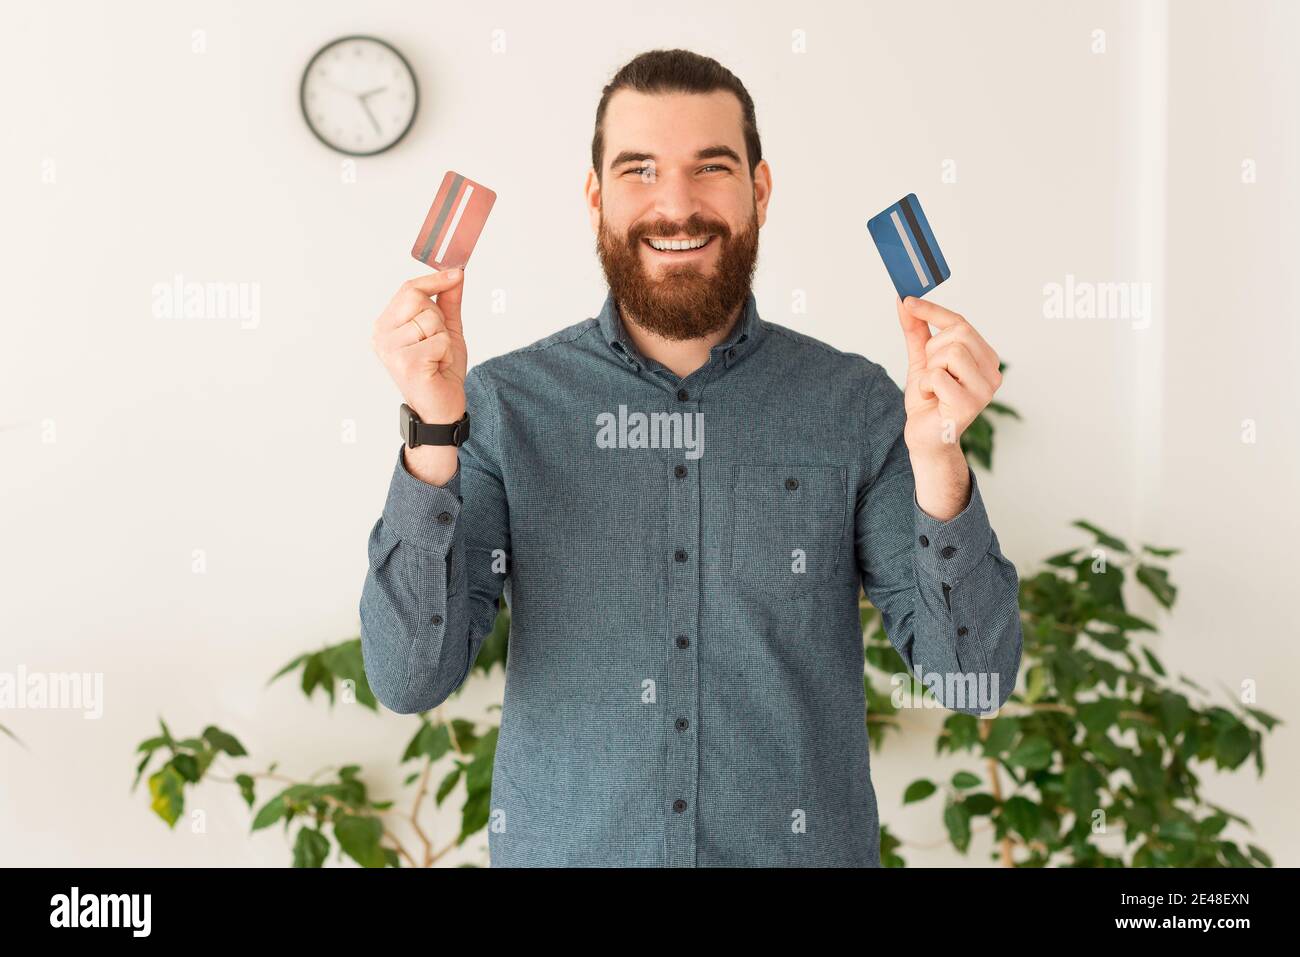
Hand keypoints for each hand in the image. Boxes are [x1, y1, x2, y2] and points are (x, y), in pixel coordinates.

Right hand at [371, 270, 466, 484]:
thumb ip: (448, 302)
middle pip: (418, 299)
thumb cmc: (441, 372)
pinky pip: (438, 340)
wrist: (443, 409)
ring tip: (437, 359)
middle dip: (439, 319)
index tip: (457, 272)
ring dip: (444, 340)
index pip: (408, 289)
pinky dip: (446, 353)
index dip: (434, 280)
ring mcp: (390, 349)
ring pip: (431, 320)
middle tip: (437, 344)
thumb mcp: (447, 331)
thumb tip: (456, 273)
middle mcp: (381, 335)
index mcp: (386, 325)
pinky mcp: (405, 362)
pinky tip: (437, 368)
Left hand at [896, 296, 1002, 519]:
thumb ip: (917, 331)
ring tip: (933, 389)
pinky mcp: (970, 405)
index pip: (961, 323)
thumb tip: (904, 300)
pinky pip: (938, 376)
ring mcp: (985, 390)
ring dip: (929, 370)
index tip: (908, 300)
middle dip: (932, 350)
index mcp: (985, 358)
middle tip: (930, 372)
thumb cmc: (928, 401)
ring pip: (949, 353)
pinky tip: (932, 401)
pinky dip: (926, 387)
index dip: (933, 310)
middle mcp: (993, 372)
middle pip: (957, 334)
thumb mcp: (921, 361)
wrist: (924, 438)